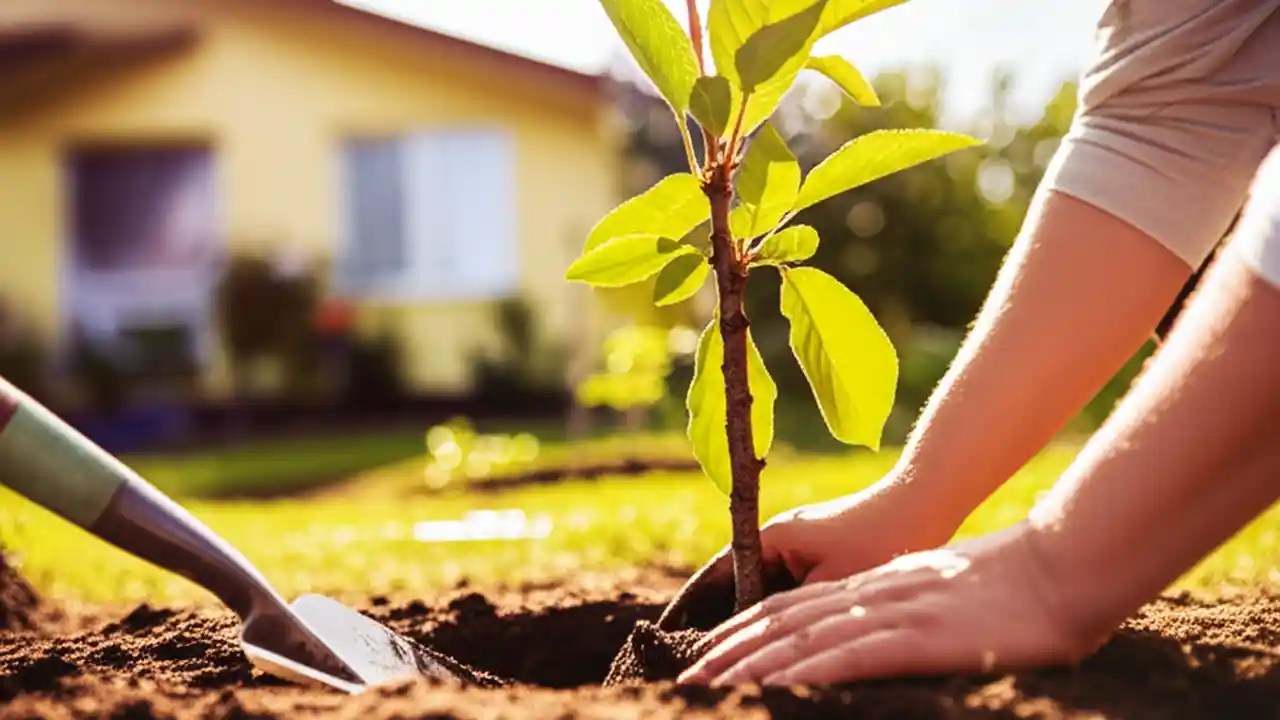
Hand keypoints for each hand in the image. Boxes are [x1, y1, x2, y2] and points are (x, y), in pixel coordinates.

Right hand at [658, 476, 956, 630]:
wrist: (925, 501)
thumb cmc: (881, 539)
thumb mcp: (833, 587)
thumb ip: (793, 616)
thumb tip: (761, 645)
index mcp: (770, 538)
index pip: (714, 578)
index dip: (688, 609)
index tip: (662, 635)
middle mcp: (776, 539)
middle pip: (730, 586)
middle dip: (708, 621)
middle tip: (684, 657)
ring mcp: (796, 547)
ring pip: (757, 592)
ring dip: (739, 619)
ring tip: (715, 657)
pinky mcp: (817, 557)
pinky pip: (782, 592)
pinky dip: (770, 615)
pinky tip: (766, 644)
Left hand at [677, 524, 1099, 685]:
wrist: (1064, 564)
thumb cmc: (1016, 584)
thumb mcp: (942, 592)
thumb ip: (903, 609)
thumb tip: (878, 638)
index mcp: (876, 585)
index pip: (792, 608)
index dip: (745, 630)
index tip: (711, 654)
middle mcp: (873, 594)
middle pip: (783, 621)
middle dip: (729, 650)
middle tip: (686, 676)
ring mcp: (894, 612)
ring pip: (803, 638)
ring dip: (749, 664)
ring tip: (708, 685)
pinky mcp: (921, 636)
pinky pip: (850, 656)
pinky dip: (805, 672)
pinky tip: (772, 687)